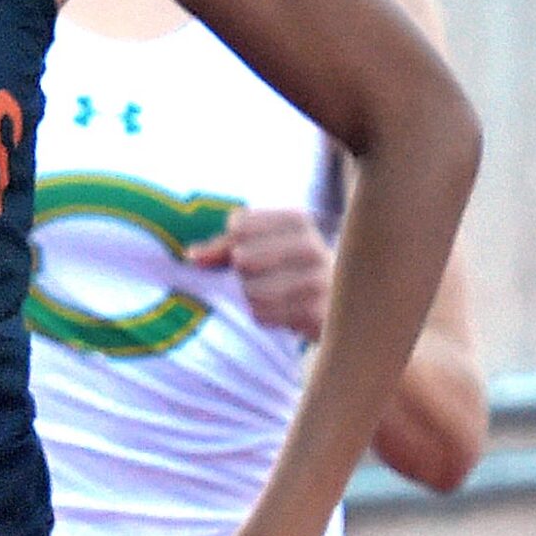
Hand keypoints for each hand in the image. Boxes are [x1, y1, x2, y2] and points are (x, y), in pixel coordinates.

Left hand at [188, 207, 331, 340]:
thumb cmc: (289, 270)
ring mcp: (319, 280)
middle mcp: (312, 245)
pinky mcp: (318, 313)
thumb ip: (225, 246)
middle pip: (242, 257)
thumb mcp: (262, 246)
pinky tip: (286, 311)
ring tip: (279, 295)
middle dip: (244, 274)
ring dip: (254, 298)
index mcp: (297, 219)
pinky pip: (263, 314)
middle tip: (268, 278)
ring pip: (251, 289)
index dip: (232, 244)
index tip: (254, 251)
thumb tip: (192, 255)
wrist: (344, 308)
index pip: (238, 226)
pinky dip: (265, 316)